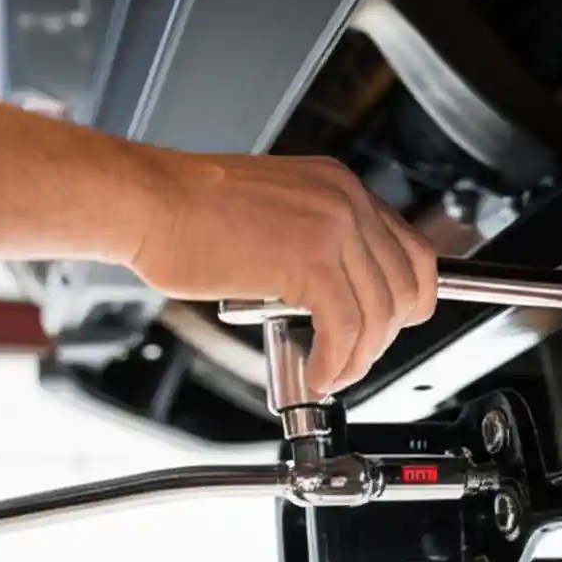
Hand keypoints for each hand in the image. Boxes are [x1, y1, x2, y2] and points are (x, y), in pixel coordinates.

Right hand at [135, 153, 437, 393]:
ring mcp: (332, 228)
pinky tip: (318, 374)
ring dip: (359, 358)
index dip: (406, 301)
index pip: (412, 250)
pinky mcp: (308, 261)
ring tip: (331, 373)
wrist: (149, 202)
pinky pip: (345, 329)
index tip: (385, 328)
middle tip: (353, 358)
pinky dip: (336, 363)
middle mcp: (346, 201)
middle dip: (384, 337)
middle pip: (406, 285)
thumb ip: (314, 239)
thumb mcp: (274, 212)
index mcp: (340, 187)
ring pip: (379, 313)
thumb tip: (332, 288)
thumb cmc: (189, 211)